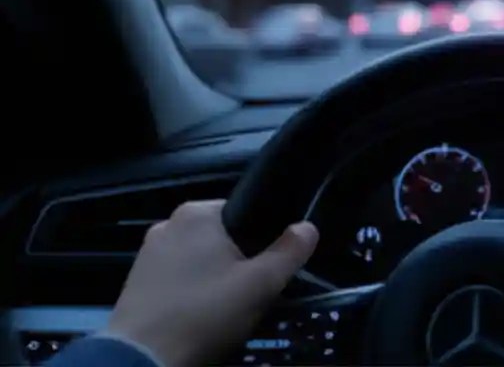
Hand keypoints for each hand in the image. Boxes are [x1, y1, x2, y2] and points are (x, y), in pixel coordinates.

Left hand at [105, 200, 318, 366]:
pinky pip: (176, 279)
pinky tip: (198, 317)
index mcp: (196, 213)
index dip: (262, 239)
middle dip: (236, 261)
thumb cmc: (205, 313)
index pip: (243, 213)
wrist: (143, 361)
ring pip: (198, 260)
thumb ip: (289, 252)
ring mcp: (146, 254)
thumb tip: (308, 227)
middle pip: (220, 238)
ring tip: (224, 310)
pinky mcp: (134, 282)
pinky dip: (190, 292)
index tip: (267, 269)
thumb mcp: (260, 285)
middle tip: (250, 293)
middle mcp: (167, 224)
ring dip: (213, 278)